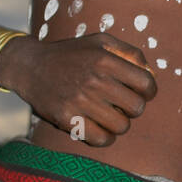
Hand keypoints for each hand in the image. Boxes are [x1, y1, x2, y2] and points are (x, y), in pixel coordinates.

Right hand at [0, 33, 156, 146]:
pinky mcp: (66, 118)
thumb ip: (130, 53)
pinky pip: (101, 139)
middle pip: (137, 108)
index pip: (146, 84)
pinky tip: (99, 128)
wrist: (30, 66)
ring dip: (119, 123)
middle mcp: (94, 80)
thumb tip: (151, 74)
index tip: (140, 93)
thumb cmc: (72, 54)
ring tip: (109, 115)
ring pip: (122, 126)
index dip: (149, 91)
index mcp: (104, 59)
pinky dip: (105, 138)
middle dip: (133, 108)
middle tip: (121, 104)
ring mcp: (79, 101)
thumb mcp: (100, 41)